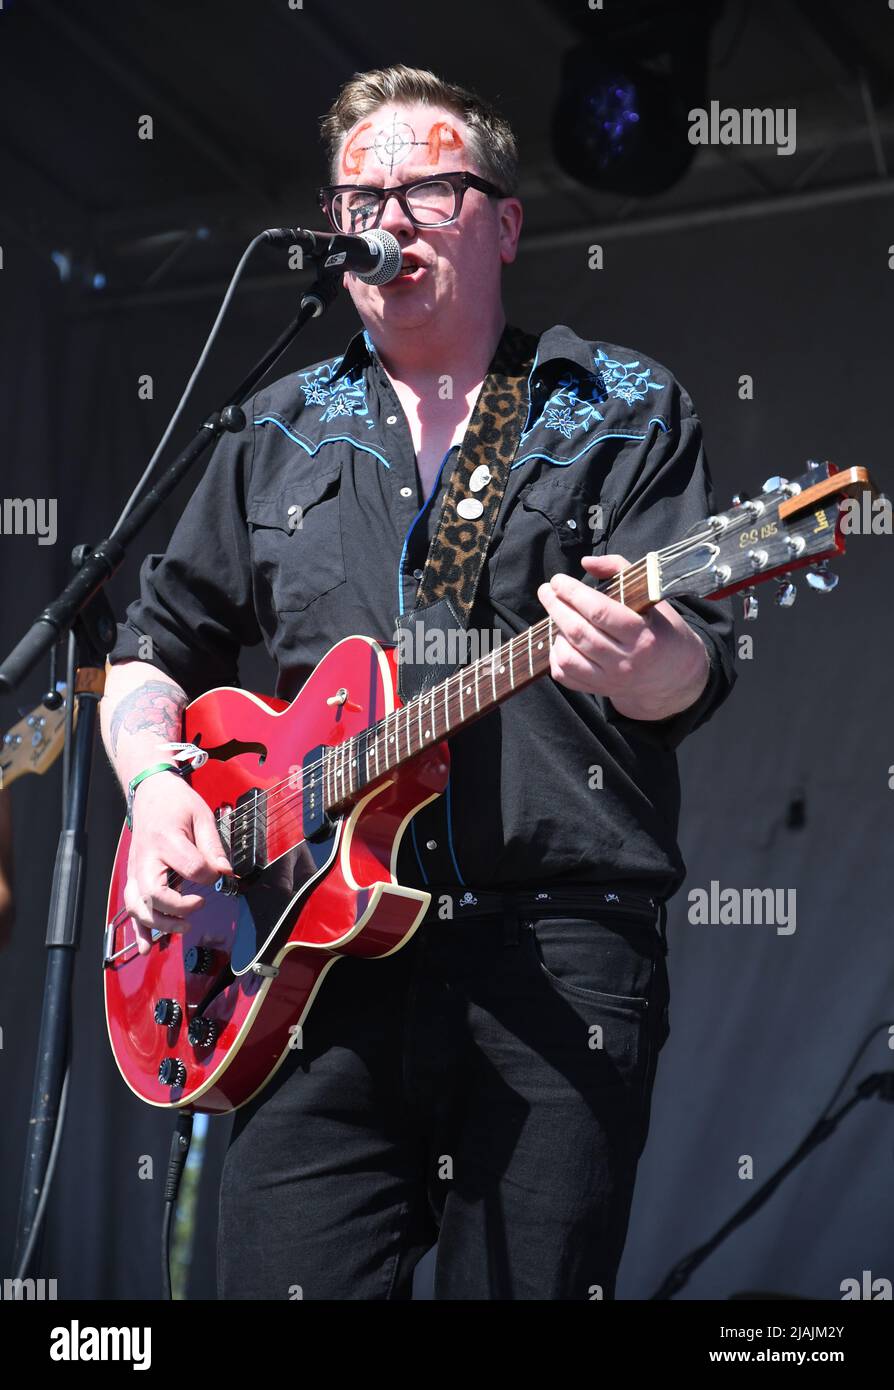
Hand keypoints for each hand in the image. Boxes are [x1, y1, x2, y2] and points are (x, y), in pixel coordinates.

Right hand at [124, 773, 231, 955]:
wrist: (150, 792)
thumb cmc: (176, 802)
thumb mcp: (202, 816)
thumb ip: (213, 847)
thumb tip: (225, 873)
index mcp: (166, 840)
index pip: (190, 867)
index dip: (208, 876)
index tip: (217, 873)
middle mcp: (146, 859)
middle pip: (154, 895)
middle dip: (177, 909)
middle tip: (200, 906)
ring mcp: (136, 870)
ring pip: (139, 907)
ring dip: (160, 923)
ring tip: (182, 927)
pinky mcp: (134, 878)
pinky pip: (132, 908)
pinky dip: (139, 930)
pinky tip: (149, 947)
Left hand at [536, 553, 709, 718]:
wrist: (673, 674)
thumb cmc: (659, 627)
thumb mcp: (651, 596)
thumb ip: (619, 570)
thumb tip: (586, 562)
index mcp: (642, 634)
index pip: (599, 611)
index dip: (573, 593)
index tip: (558, 580)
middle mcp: (626, 660)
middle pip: (579, 632)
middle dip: (556, 607)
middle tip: (546, 591)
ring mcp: (611, 679)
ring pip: (568, 657)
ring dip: (555, 632)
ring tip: (558, 616)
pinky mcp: (600, 690)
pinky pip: (565, 676)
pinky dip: (555, 656)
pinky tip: (560, 640)